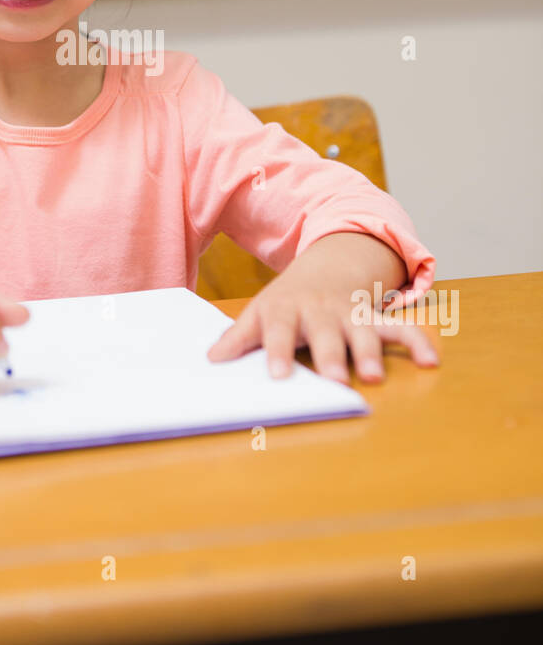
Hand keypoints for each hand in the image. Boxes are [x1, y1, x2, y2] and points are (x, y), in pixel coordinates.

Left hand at [206, 232, 439, 383]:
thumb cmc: (288, 300)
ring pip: (363, 332)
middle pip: (326, 335)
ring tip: (373, 376)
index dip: (277, 351)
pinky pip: (400, 328)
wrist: (328, 263)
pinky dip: (417, 342)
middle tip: (334, 380)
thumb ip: (239, 336)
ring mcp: (351, 314)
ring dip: (370, 352)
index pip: (279, 330)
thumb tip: (212, 360)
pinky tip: (431, 361)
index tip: (277, 375)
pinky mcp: (376, 318)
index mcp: (287, 310)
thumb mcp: (260, 311)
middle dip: (331, 356)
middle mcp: (321, 312)